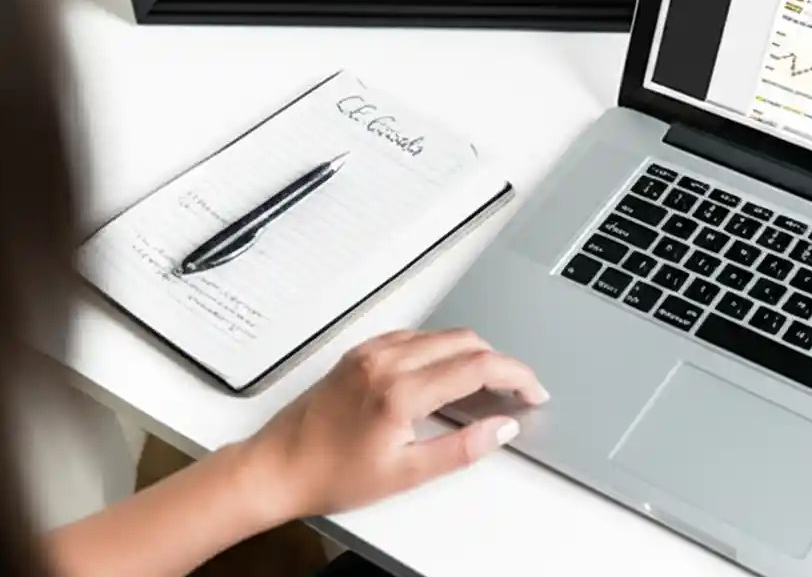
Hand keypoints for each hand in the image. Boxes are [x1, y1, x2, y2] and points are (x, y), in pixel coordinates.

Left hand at [236, 329, 548, 521]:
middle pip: (466, 342)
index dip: (516, 376)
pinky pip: (415, 337)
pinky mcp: (361, 352)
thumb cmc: (332, 475)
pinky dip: (442, 349)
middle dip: (500, 363)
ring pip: (442, 335)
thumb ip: (462, 448)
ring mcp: (372, 352)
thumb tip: (503, 427)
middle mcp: (387, 361)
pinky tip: (446, 374)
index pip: (478, 367)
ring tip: (487, 385)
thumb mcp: (406, 474)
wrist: (278, 467)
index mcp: (400, 392)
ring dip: (473, 353)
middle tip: (516, 392)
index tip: (534, 392)